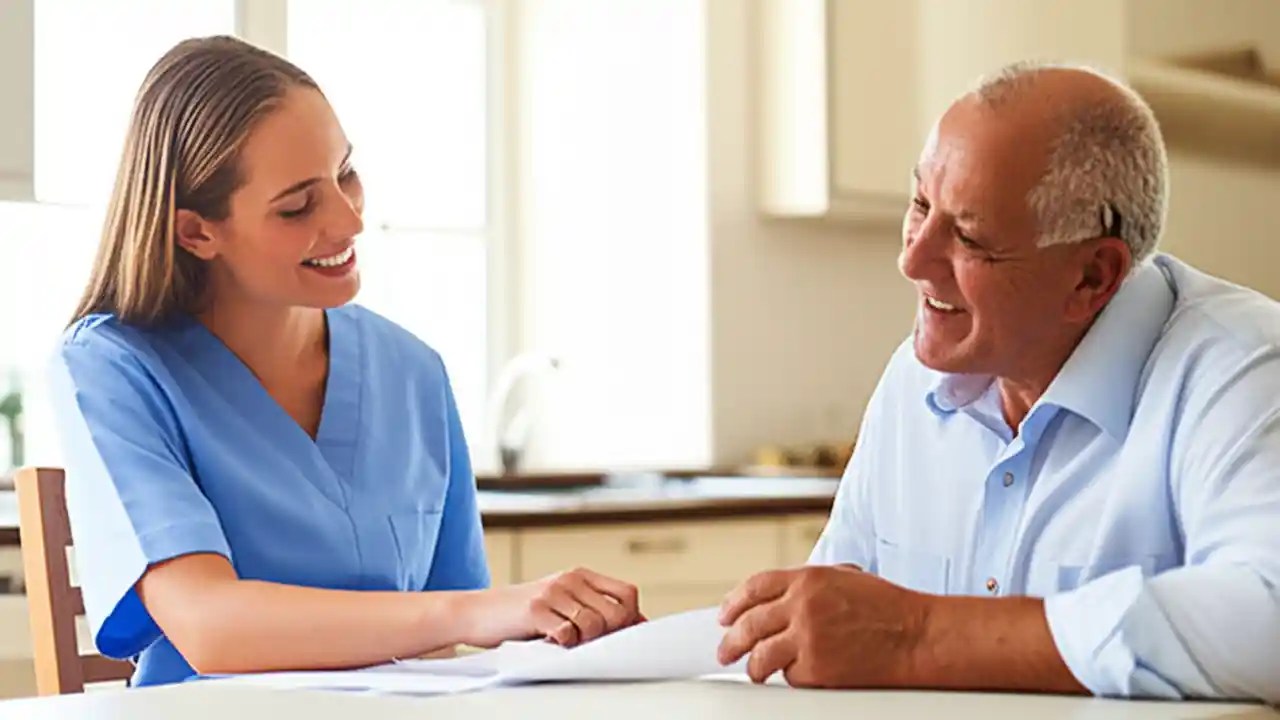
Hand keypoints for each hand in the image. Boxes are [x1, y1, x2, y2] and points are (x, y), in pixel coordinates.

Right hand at [476, 567, 643, 647]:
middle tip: (586, 641)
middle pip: (616, 613)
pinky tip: (549, 640)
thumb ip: (595, 608)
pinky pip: (567, 634)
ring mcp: (552, 593)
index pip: (628, 593)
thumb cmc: (524, 613)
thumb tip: (638, 624)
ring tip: (564, 640)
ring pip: (594, 625)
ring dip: (583, 641)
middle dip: (608, 635)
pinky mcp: (535, 610)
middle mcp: (570, 580)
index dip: (631, 617)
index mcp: (580, 575)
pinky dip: (562, 644)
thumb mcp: (563, 603)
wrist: (478, 611)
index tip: (617, 634)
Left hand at [716, 565, 929, 687]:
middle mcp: (802, 606)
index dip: (734, 602)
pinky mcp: (816, 669)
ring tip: (752, 670)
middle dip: (731, 639)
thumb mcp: (843, 578)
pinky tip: (796, 675)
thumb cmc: (887, 607)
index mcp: (807, 579)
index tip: (725, 615)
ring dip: (752, 665)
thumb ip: (807, 585)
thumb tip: (775, 600)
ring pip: (761, 655)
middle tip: (724, 650)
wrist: (916, 635)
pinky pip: (789, 676)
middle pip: (749, 623)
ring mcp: (807, 638)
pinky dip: (790, 677)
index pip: (754, 587)